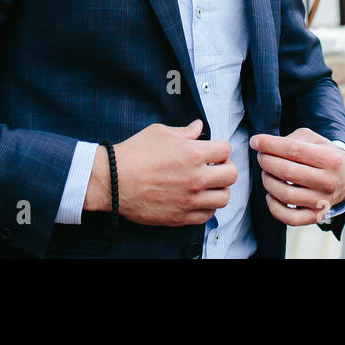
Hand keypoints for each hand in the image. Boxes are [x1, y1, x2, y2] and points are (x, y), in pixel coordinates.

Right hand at [85, 120, 236, 226]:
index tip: (214, 152)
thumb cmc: (134, 154)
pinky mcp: (181, 216)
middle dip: (225, 168)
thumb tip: (198, 127)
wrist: (113, 180)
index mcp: (193, 154)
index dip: (221, 149)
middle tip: (215, 167)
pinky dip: (208, 207)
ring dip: (219, 189)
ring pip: (224, 197)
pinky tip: (198, 199)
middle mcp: (196, 178)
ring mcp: (190, 199)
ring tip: (209, 185)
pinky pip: (208, 215)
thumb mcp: (160, 133)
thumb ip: (184, 131)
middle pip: (231, 174)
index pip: (226, 150)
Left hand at [251, 128, 344, 226]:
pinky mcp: (315, 217)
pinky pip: (289, 218)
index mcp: (330, 159)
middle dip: (266, 161)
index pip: (294, 150)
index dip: (270, 145)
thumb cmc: (324, 155)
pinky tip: (270, 194)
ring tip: (266, 172)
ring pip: (286, 194)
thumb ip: (292, 139)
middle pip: (287, 172)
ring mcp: (322, 202)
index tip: (255, 141)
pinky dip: (274, 207)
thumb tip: (264, 145)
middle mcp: (329, 182)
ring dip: (268, 181)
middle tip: (261, 156)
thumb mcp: (314, 139)